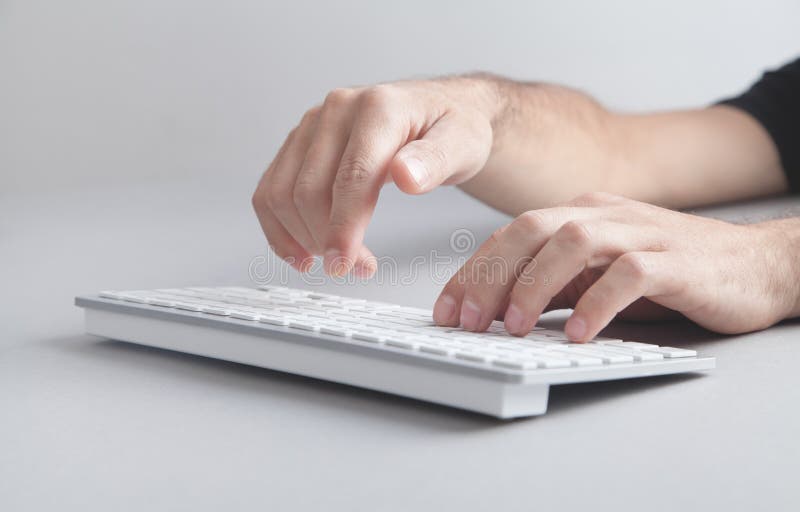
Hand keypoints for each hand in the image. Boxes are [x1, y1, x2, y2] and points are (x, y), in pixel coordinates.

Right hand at [252, 76, 501, 275]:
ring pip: (282, 192)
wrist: (439, 110)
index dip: (343, 226)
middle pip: (309, 189)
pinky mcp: (300, 142)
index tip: (344, 263)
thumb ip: (436, 160)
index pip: (350, 177)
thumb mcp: (464, 143)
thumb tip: (406, 175)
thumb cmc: (453, 128)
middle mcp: (337, 110)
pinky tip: (301, 252)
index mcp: (378, 108)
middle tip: (355, 267)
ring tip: (335, 260)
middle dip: (326, 239)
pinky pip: (271, 190)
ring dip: (301, 237)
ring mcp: (313, 125)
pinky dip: (279, 227)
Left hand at [433, 192, 798, 340]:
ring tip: (515, 328)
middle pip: (530, 229)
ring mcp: (641, 232)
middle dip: (491, 276)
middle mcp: (604, 215)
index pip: (511, 234)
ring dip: (535, 286)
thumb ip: (555, 286)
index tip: (447, 310)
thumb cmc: (673, 273)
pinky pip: (629, 273)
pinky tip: (578, 333)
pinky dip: (597, 303)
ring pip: (572, 241)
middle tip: (468, 321)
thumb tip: (499, 312)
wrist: (758, 265)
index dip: (473, 271)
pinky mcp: (676, 260)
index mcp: (580, 214)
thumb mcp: (600, 278)